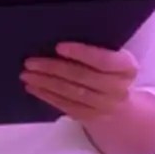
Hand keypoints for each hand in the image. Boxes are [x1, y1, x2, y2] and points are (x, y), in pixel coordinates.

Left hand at [20, 42, 137, 121]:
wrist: (120, 100)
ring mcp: (105, 106)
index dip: (81, 53)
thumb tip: (59, 36)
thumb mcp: (112, 55)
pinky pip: (67, 107)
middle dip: (53, 69)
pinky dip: (48, 96)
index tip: (58, 47)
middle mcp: (118, 89)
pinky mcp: (91, 118)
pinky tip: (34, 88)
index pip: (104, 60)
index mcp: (127, 67)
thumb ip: (95, 46)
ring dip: (46, 83)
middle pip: (83, 77)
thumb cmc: (109, 69)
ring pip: (72, 93)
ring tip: (27, 75)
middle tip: (31, 62)